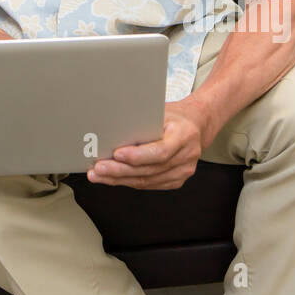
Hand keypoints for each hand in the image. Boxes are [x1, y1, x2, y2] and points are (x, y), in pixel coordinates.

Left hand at [86, 100, 206, 190]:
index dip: (137, 156)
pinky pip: (149, 185)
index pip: (160, 151)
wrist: (196, 126)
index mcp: (184, 136)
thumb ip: (143, 121)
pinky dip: (129, 182)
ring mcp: (183, 171)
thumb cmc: (175, 116)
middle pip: (149, 170)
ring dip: (119, 179)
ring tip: (98, 175)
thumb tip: (113, 127)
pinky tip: (113, 178)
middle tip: (98, 168)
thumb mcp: (161, 110)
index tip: (116, 154)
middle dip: (120, 170)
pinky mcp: (176, 180)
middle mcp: (186, 156)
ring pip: (147, 181)